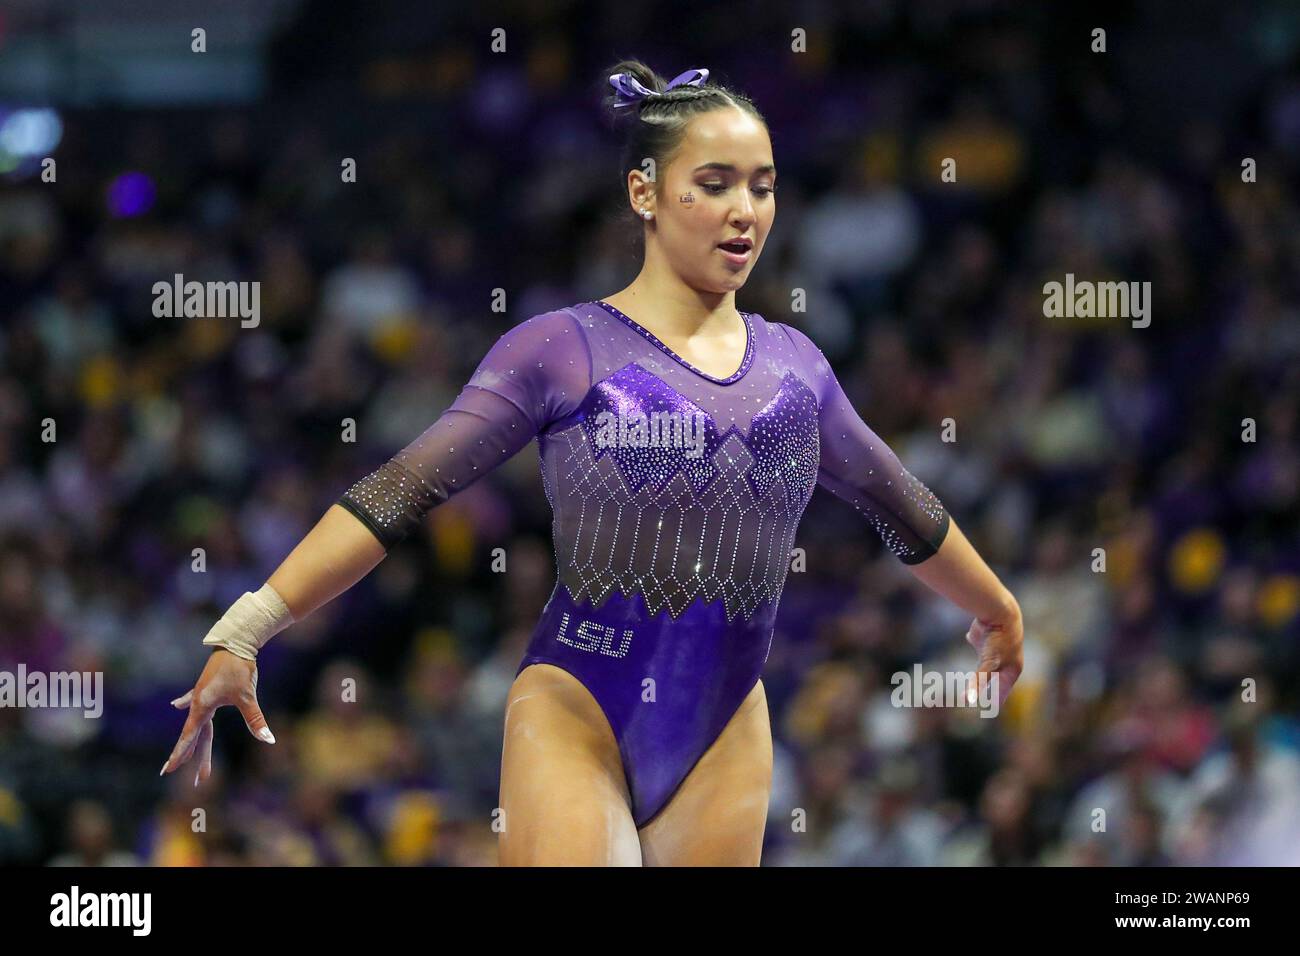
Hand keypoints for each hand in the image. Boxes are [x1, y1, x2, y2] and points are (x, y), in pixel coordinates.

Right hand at [162, 648, 275, 785]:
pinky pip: (193, 700)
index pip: (189, 737)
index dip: (180, 754)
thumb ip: (255, 720)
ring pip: (197, 724)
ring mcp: (201, 695)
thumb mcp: (247, 697)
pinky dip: (184, 703)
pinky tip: (175, 705)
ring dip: (193, 741)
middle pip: (195, 735)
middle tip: (187, 778)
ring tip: (185, 759)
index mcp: (202, 707)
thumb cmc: (239, 669)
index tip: (169, 770)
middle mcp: (198, 703)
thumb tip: (268, 740)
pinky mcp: (207, 687)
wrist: (235, 642)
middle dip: (192, 757)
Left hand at [965, 608, 1023, 708]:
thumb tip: (968, 700)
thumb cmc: (998, 641)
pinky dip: (974, 643)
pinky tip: (970, 641)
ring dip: (980, 668)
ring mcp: (995, 648)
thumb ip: (978, 682)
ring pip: (986, 662)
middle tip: (977, 699)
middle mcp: (1005, 660)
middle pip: (995, 678)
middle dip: (986, 688)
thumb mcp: (988, 664)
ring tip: (975, 677)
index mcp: (1012, 669)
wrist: (999, 613)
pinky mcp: (984, 637)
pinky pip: (978, 642)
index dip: (994, 700)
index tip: (987, 711)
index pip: (1002, 690)